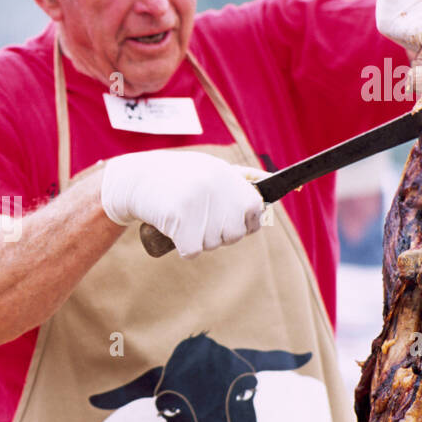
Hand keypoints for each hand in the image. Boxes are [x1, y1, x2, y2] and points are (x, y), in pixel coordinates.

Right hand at [100, 150, 263, 257]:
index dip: (238, 220)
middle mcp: (218, 188)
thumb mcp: (213, 170)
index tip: (220, 214)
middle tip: (195, 214)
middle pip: (233, 235)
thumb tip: (287, 187)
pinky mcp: (181, 219)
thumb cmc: (178, 177)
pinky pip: (192, 251)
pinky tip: (172, 226)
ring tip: (181, 214)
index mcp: (230, 177)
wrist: (135, 178)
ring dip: (196, 238)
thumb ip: (246, 180)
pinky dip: (181, 246)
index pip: (256, 213)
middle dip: (215, 233)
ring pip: (212, 245)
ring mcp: (199, 203)